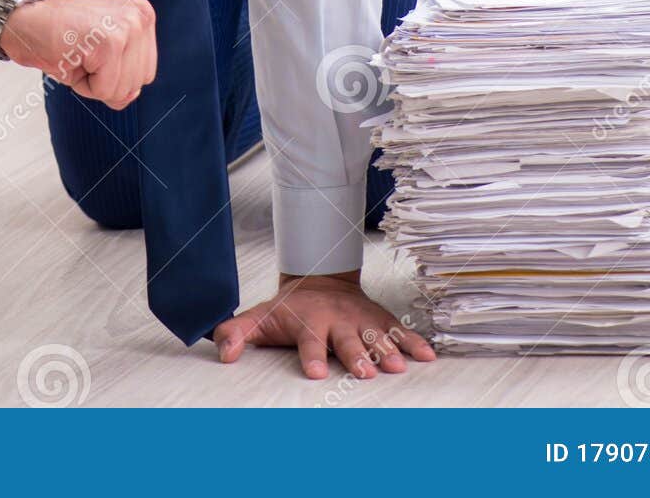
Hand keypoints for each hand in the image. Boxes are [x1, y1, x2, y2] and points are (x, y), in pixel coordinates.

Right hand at [0, 0, 155, 110]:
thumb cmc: (57, 38)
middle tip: (81, 54)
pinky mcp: (111, 41)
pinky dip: (83, 85)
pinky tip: (71, 56)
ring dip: (93, 84)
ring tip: (76, 54)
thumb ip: (124, 76)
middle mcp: (140, 17)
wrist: (22, 20)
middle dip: (105, 82)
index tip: (90, 52)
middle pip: (137, 84)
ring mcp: (128, 27)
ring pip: (122, 90)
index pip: (145, 74)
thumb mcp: (101, 57)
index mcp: (142, 16)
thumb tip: (131, 95)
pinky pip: (105, 90)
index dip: (113, 76)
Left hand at [212, 270, 434, 380]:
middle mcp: (337, 320)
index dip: (311, 356)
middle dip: (356, 355)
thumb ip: (237, 332)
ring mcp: (360, 319)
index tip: (314, 371)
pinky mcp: (378, 319)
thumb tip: (222, 353)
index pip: (309, 341)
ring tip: (397, 366)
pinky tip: (427, 356)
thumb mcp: (261, 316)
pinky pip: (398, 330)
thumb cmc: (290, 308)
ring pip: (375, 335)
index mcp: (309, 322)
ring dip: (387, 350)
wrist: (321, 277)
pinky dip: (413, 342)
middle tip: (365, 371)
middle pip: (347, 340)